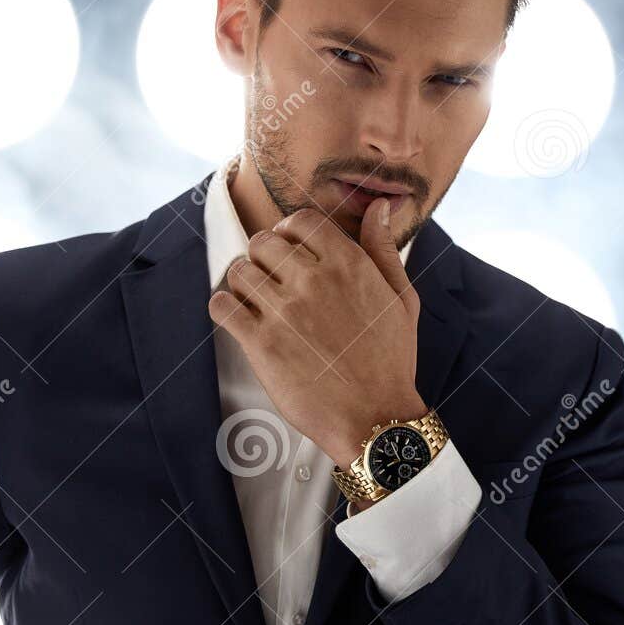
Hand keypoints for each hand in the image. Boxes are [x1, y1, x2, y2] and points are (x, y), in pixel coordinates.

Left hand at [208, 195, 426, 465]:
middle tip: (272, 280)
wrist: (376, 418)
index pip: (300, 220)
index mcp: (349, 264)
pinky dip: (225, 308)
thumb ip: (384, 249)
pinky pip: (222, 306)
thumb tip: (378, 206)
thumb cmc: (392, 360)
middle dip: (264, 257)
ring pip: (239, 270)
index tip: (290, 250)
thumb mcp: (401, 299)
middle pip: (264, 242)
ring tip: (257, 301)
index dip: (290, 232)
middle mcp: (314, 281)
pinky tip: (240, 319)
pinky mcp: (261, 344)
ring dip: (243, 282)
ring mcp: (285, 312)